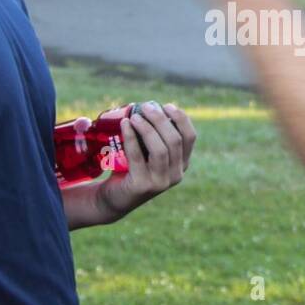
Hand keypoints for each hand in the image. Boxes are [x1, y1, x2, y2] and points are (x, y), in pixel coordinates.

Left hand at [95, 101, 196, 220]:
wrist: (114, 198)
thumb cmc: (132, 169)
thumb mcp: (149, 153)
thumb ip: (154, 135)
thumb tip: (150, 106)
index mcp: (182, 164)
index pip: (190, 137)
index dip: (181, 118)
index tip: (166, 106)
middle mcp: (176, 174)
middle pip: (175, 140)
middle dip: (160, 120)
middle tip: (145, 107)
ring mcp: (161, 182)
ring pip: (160, 150)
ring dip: (147, 128)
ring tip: (134, 116)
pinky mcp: (143, 186)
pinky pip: (138, 157)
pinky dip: (131, 137)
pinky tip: (124, 124)